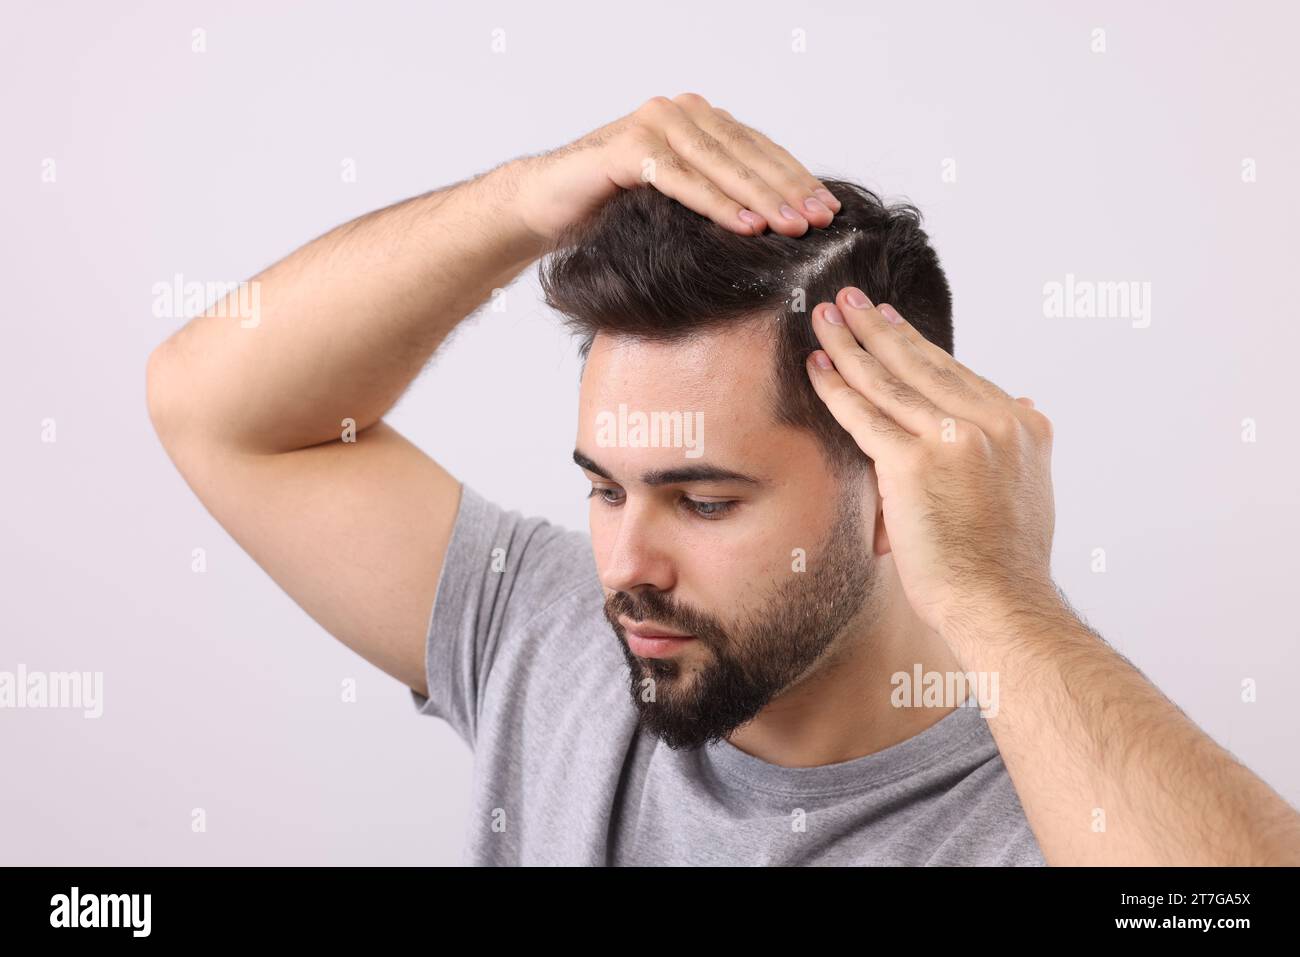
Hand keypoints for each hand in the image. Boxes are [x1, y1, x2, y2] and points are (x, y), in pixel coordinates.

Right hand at [511, 93, 841, 243]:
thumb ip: (717, 193)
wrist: (544, 206)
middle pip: (746, 153)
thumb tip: (778, 223)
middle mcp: (678, 112)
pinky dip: (717, 204)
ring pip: (720, 164)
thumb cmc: (610, 209)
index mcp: (696, 120)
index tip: (827, 208)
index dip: (794, 177)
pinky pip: (682, 179)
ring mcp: (652, 125)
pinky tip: (747, 227)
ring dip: (761, 197)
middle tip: (820, 219)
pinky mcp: (627, 148)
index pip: (757, 148)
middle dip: (787, 188)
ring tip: (792, 226)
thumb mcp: (675, 200)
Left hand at [805, 288, 1060, 643]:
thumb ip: (1019, 442)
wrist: (1002, 604)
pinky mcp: (916, 464)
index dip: (915, 345)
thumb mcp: (1031, 487)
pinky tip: (816, 366)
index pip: (955, 374)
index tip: (888, 322)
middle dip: (878, 329)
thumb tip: (1025, 404)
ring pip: (889, 381)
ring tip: (824, 317)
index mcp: (1021, 425)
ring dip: (851, 345)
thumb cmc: (1006, 562)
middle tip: (848, 299)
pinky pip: (865, 416)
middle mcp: (993, 423)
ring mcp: (955, 440)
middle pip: (921, 364)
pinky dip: (837, 388)